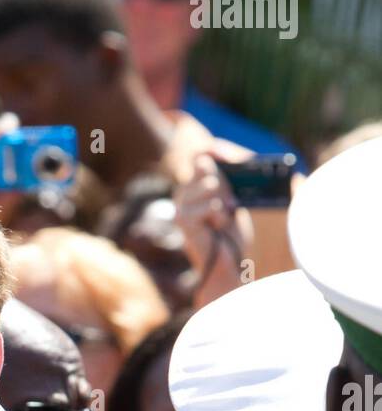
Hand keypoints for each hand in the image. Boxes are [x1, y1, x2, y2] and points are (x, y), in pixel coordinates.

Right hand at [174, 154, 252, 305]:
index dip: (215, 154)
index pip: (201, 155)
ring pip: (209, 184)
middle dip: (224, 184)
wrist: (225, 264)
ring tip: (220, 220)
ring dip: (223, 203)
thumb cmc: (231, 232)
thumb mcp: (232, 195)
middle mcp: (182, 192)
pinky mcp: (182, 219)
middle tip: (227, 207)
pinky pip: (211, 204)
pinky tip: (215, 229)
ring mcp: (179, 205)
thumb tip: (211, 145)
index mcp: (193, 184)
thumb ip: (224, 172)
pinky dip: (220, 217)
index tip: (228, 164)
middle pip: (205, 165)